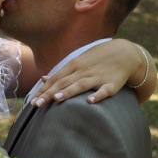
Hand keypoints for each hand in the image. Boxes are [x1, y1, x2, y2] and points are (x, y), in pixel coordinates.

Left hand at [29, 39, 156, 106]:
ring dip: (69, 92)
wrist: (125, 52)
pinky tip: (89, 102)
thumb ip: (61, 72)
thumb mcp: (78, 61)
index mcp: (74, 65)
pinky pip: (104, 91)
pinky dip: (97, 96)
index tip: (32, 102)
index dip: (43, 89)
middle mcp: (84, 70)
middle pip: (64, 83)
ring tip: (56, 99)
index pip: (55, 78)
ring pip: (81, 85)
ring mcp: (98, 77)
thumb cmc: (97, 59)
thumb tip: (43, 78)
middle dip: (49, 93)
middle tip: (36, 105)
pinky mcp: (112, 84)